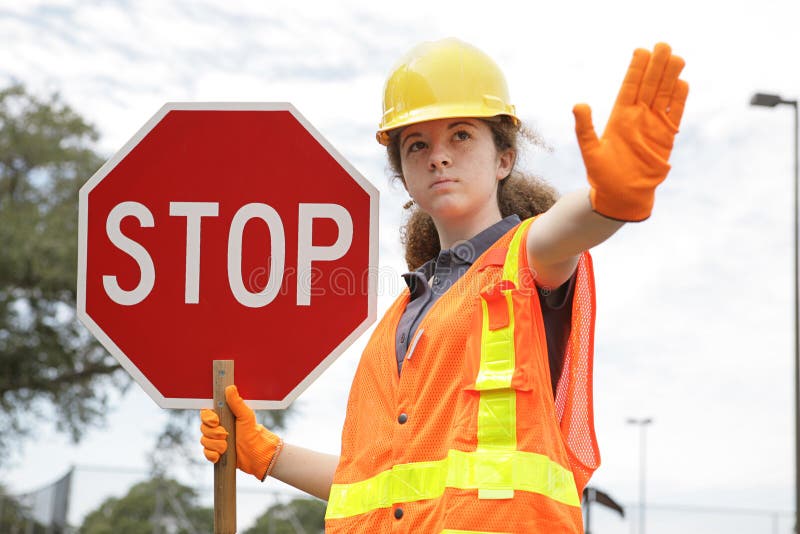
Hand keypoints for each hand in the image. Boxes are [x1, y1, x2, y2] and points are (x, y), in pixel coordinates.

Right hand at [199, 385, 282, 480]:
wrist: (256, 454)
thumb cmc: (252, 433)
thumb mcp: (246, 416)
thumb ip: (237, 403)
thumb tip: (230, 388)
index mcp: (223, 416)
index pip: (206, 413)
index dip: (208, 418)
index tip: (216, 421)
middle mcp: (217, 427)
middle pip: (203, 428)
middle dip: (214, 433)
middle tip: (226, 435)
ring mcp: (215, 440)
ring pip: (204, 441)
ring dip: (216, 445)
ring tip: (227, 446)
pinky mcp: (215, 453)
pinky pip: (206, 453)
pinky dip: (213, 455)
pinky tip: (221, 455)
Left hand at [573, 42, 688, 220]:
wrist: (622, 196)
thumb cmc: (602, 176)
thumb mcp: (590, 151)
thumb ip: (585, 128)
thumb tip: (578, 104)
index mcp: (619, 118)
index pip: (629, 88)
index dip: (636, 70)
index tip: (641, 51)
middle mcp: (637, 118)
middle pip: (649, 86)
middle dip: (656, 66)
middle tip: (663, 45)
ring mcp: (653, 126)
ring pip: (664, 96)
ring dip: (670, 77)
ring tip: (675, 58)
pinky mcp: (666, 137)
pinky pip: (674, 114)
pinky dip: (679, 100)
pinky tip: (682, 83)